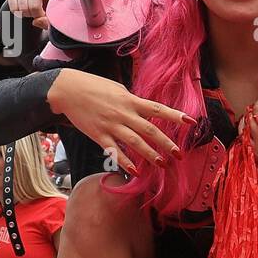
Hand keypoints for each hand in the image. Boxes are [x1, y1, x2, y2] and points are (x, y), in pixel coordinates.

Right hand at [7, 0, 57, 30]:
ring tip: (31, 11)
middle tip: (39, 14)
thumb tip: (38, 21)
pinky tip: (24, 9)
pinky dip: (19, 13)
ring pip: (23, 8)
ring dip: (27, 14)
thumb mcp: (49, 12)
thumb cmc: (44, 4)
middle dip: (36, 15)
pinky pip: (14, 8)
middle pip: (34, 6)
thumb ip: (48, 19)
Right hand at [46, 69, 191, 174]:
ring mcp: (111, 126)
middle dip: (166, 143)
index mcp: (131, 100)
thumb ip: (133, 101)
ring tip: (162, 164)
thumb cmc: (93, 86)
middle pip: (150, 130)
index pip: (158, 109)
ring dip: (150, 155)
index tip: (191, 122)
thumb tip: (146, 110)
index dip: (175, 116)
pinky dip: (125, 162)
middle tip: (179, 155)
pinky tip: (135, 171)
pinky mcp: (99, 135)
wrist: (66, 90)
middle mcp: (124, 114)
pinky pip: (115, 151)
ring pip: (135, 143)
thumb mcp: (118, 89)